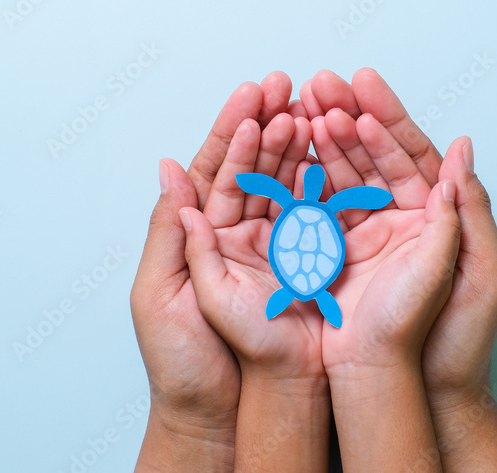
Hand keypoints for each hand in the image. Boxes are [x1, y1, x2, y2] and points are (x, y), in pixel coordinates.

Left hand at [181, 112, 332, 471]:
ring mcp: (272, 249)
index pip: (215, 172)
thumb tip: (168, 173)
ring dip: (298, 144)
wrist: (233, 411)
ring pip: (286, 184)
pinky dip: (324, 182)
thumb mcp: (163, 296)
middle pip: (253, 168)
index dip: (232, 131)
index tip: (251, 95)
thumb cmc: (188, 365)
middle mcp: (234, 237)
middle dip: (268, 124)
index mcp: (197, 238)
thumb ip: (171, 233)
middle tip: (287, 85)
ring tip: (312, 108)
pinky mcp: (305, 267)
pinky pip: (314, 216)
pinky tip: (333, 152)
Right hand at [300, 68, 496, 470]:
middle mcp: (404, 220)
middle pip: (375, 156)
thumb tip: (464, 151)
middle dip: (348, 117)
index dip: (387, 118)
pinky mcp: (339, 254)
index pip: (412, 155)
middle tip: (320, 84)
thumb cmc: (447, 339)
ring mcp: (369, 234)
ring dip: (325, 140)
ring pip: (345, 175)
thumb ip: (467, 210)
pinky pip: (322, 206)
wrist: (400, 384)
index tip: (362, 85)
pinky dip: (307, 177)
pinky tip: (292, 149)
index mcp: (438, 217)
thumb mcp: (475, 272)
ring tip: (303, 108)